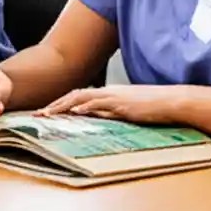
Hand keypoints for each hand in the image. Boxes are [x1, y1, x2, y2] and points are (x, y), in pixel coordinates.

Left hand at [37, 85, 186, 123]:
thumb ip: (110, 113)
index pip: (78, 97)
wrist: (173, 101)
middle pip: (74, 96)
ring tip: (47, 114)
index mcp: (107, 94)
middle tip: (37, 115)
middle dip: (54, 105)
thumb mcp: (126, 111)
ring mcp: (113, 96)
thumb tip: (95, 118)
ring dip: (62, 105)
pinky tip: (73, 113)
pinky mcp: (122, 103)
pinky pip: (99, 103)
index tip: (46, 113)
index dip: (60, 104)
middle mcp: (107, 92)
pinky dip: (85, 107)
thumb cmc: (153, 108)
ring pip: (81, 98)